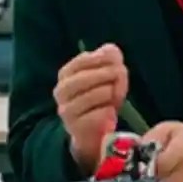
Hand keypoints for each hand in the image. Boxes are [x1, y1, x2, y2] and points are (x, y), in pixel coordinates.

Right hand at [54, 44, 127, 172]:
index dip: (99, 58)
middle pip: (82, 79)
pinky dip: (107, 111)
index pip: (80, 61)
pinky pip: (95, 115)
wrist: (94, 130)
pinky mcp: (76, 127)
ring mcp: (67, 110)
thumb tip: (111, 51)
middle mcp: (61, 91)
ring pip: (90, 97)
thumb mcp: (106, 74)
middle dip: (105, 74)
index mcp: (66, 74)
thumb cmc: (100, 96)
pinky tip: (110, 110)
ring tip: (116, 94)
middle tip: (121, 73)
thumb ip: (109, 59)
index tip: (115, 58)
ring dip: (108, 92)